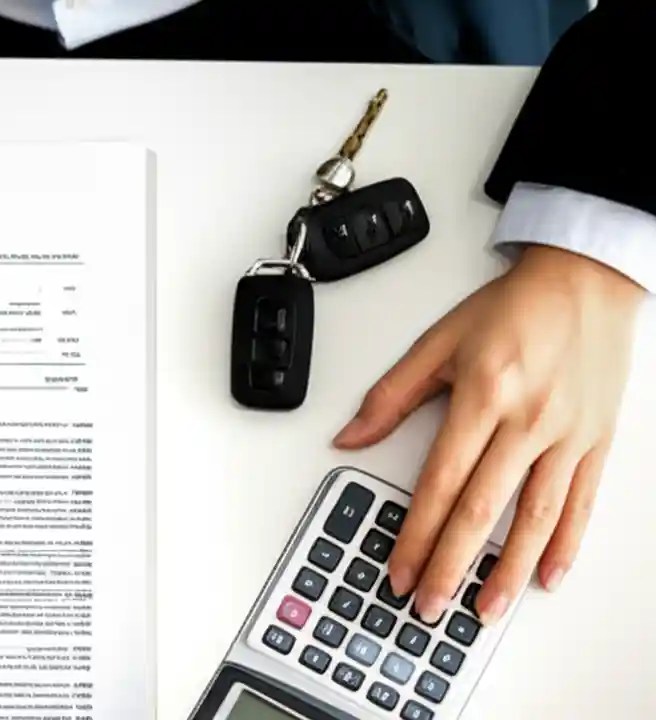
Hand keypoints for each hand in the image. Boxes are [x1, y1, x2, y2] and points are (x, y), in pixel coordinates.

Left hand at [333, 245, 644, 624]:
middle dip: (452, 564)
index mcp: (483, 395)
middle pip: (483, 508)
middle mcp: (527, 419)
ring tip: (485, 608)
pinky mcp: (596, 441)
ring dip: (508, 570)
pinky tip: (546, 575)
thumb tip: (348, 437)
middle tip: (431, 605)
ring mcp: (567, 434)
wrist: (586, 279)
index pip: (441, 481)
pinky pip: (580, 502)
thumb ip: (390, 395)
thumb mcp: (438, 342)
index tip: (399, 569)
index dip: (416, 533)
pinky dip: (563, 543)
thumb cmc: (512, 308)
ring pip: (535, 516)